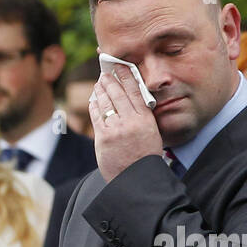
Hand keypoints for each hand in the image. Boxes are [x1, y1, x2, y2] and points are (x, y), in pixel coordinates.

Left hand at [90, 65, 162, 182]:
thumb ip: (142, 117)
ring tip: (99, 83)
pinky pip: (97, 116)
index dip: (127, 76)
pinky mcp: (103, 138)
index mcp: (145, 119)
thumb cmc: (145, 158)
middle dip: (110, 80)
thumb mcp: (152, 134)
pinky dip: (95, 105)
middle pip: (118, 93)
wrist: (136, 180)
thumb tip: (132, 102)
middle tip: (105, 72)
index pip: (135, 91)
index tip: (121, 67)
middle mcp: (130, 122)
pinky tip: (94, 99)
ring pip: (106, 103)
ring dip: (100, 90)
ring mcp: (115, 129)